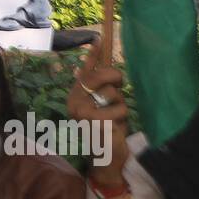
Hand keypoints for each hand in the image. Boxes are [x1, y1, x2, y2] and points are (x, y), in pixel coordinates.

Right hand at [64, 38, 129, 183]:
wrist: (106, 159)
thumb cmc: (107, 131)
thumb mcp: (105, 107)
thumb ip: (102, 90)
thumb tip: (102, 67)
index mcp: (75, 96)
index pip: (84, 71)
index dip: (92, 56)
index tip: (98, 39)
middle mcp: (74, 101)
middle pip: (100, 77)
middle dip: (115, 78)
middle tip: (120, 86)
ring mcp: (82, 110)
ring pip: (112, 92)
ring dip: (120, 105)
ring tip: (115, 118)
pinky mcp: (94, 120)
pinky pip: (120, 108)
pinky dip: (123, 118)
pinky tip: (116, 128)